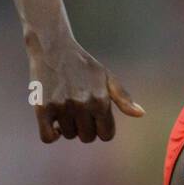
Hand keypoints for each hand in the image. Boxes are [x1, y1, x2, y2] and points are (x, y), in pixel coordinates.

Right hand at [27, 39, 143, 143]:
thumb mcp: (106, 77)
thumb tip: (140, 114)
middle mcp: (82, 104)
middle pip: (87, 137)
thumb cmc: (82, 65)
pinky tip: (54, 123)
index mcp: (100, 100)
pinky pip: (47, 137)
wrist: (53, 47)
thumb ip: (123, 97)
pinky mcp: (42, 107)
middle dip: (85, 128)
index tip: (95, 119)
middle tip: (79, 111)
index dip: (101, 129)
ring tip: (65, 108)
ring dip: (67, 127)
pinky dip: (52, 134)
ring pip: (68, 135)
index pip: (106, 135)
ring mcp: (62, 106)